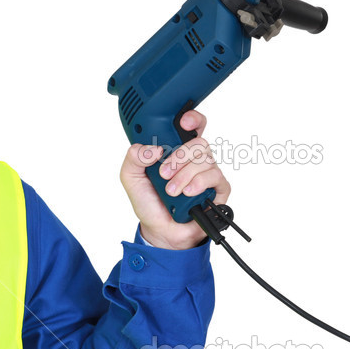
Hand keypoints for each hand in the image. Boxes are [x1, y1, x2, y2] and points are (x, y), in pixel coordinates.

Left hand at [119, 110, 230, 249]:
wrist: (159, 229)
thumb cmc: (149, 201)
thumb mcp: (131, 177)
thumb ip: (134, 157)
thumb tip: (153, 148)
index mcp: (175, 150)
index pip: (191, 126)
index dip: (192, 119)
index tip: (183, 122)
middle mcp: (193, 159)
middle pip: (198, 142)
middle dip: (179, 157)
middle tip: (164, 173)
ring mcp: (207, 173)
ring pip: (205, 160)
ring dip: (183, 176)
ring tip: (171, 191)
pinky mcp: (218, 189)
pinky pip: (215, 177)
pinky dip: (197, 184)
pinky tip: (187, 194)